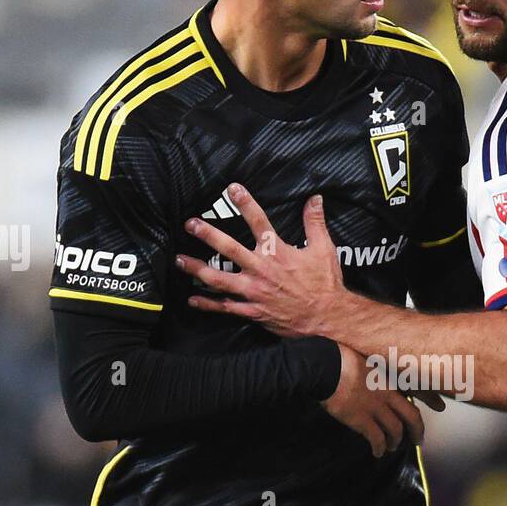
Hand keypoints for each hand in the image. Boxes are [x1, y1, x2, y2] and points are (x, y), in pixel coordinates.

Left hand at [175, 184, 343, 337]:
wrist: (326, 317)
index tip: (232, 188)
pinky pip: (225, 307)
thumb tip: (315, 198)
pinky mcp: (253, 310)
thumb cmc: (325, 284)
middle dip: (207, 234)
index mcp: (277, 252)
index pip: (259, 221)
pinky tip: (192, 299)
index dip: (245, 203)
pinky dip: (208, 304)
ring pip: (219, 279)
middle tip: (191, 224)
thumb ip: (315, 223)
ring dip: (197, 269)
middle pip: (228, 248)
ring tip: (180, 260)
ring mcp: (254, 291)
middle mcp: (261, 269)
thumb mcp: (323, 249)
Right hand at [322, 344, 424, 457]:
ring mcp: (376, 407)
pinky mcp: (362, 419)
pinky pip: (377, 438)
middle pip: (412, 416)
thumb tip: (375, 375)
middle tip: (418, 440)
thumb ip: (375, 369)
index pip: (418, 387)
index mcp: (390, 376)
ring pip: (396, 430)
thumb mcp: (365, 358)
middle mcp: (387, 393)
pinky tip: (376, 453)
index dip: (431, 398)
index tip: (441, 405)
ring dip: (395, 442)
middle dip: (417, 430)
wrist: (325, 365)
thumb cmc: (339, 357)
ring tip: (391, 447)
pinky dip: (379, 448)